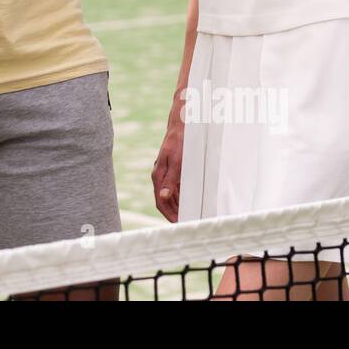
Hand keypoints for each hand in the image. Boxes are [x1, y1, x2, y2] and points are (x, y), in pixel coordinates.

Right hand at [151, 105, 184, 222]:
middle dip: (174, 213)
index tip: (178, 224)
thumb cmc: (179, 141)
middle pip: (164, 201)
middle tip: (186, 223)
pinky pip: (175, 188)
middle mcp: (160, 176)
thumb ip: (170, 179)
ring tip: (190, 215)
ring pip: (170, 195)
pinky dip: (181, 197)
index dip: (169, 215)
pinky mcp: (173, 170)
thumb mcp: (177, 161)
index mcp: (158, 175)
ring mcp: (166, 173)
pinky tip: (189, 201)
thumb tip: (163, 196)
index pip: (160, 201)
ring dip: (178, 206)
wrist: (181, 125)